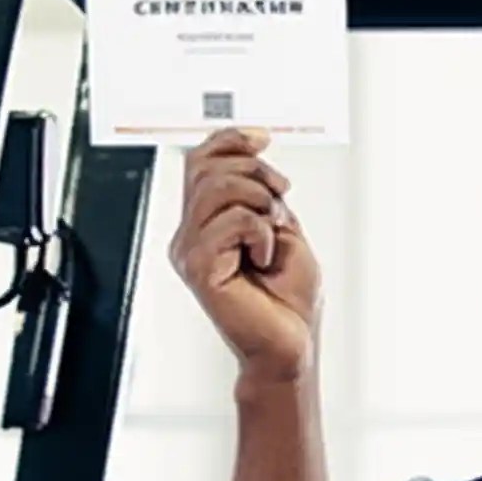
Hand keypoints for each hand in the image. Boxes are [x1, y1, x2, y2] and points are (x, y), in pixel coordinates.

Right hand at [169, 127, 321, 382]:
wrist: (292, 343)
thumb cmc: (290, 299)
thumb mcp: (282, 229)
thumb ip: (260, 195)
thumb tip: (252, 151)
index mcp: (205, 224)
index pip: (200, 163)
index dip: (229, 140)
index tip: (264, 137)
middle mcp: (190, 236)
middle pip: (204, 167)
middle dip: (254, 170)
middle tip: (281, 196)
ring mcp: (190, 252)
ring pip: (216, 189)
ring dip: (260, 201)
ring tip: (274, 230)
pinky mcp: (199, 269)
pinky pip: (231, 222)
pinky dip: (262, 232)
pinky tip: (266, 258)